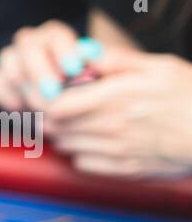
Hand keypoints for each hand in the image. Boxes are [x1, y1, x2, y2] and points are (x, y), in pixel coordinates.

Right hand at [0, 21, 111, 111]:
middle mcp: (33, 45)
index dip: (63, 50)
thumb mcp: (115, 76)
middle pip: (27, 45)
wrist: (79, 115)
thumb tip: (93, 54)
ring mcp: (14, 63)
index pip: (54, 35)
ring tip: (37, 100)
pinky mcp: (2, 83)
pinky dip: (4, 93)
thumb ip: (108, 62)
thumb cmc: (102, 93)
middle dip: (40, 69)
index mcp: (57, 38)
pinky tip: (20, 109)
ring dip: (21, 78)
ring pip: (7, 58)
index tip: (75, 70)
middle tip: (53, 91)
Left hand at [44, 50, 191, 178]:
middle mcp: (111, 125)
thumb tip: (83, 52)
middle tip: (56, 105)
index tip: (48, 89)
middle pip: (54, 127)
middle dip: (48, 115)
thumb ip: (116, 60)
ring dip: (64, 133)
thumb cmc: (189, 94)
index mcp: (116, 96)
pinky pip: (83, 164)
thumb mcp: (158, 67)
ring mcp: (116, 150)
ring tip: (77, 121)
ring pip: (65, 145)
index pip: (55, 104)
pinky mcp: (123, 168)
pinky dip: (80, 153)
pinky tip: (93, 141)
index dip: (44, 97)